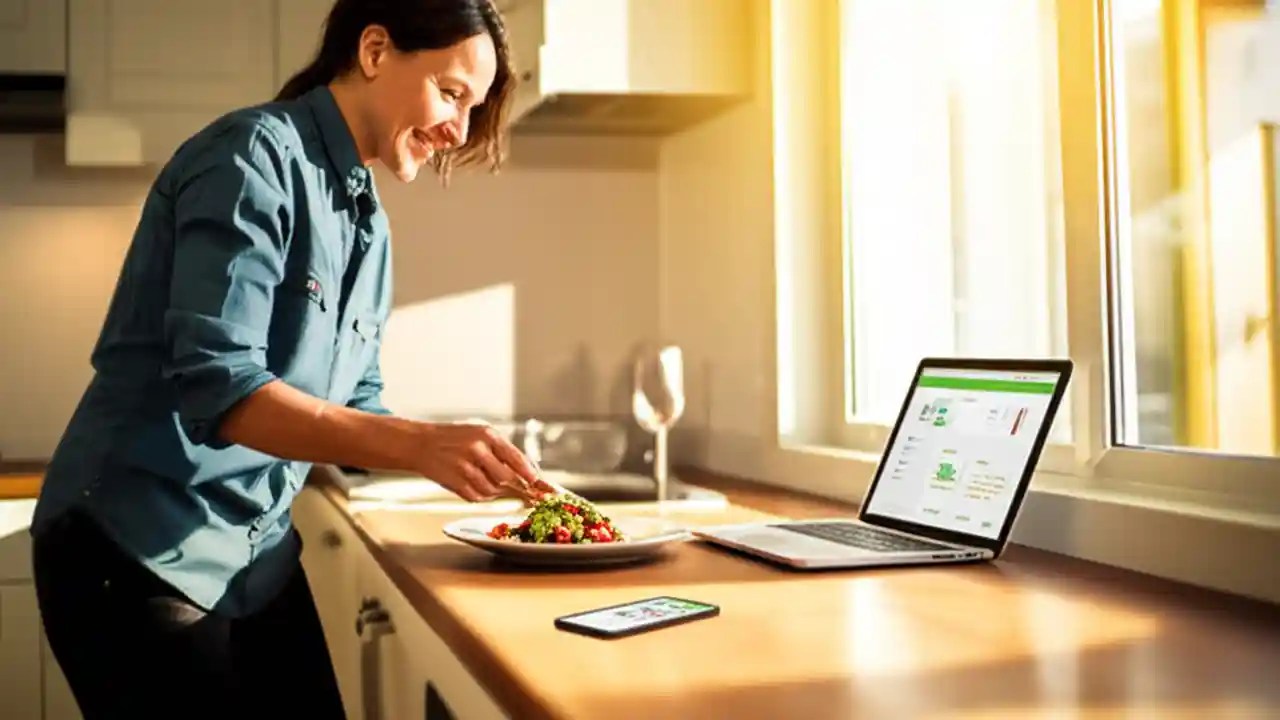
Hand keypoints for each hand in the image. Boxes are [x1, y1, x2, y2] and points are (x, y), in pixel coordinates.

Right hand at [413, 421, 557, 502]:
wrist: (421, 444)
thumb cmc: (453, 438)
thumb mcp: (480, 433)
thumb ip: (502, 451)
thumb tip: (527, 472)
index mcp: (487, 435)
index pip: (517, 458)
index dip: (530, 474)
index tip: (539, 483)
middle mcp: (477, 450)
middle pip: (508, 478)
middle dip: (516, 486)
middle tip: (523, 491)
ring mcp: (465, 467)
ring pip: (493, 490)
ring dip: (496, 491)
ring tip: (486, 479)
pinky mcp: (455, 483)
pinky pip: (477, 497)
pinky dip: (481, 495)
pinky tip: (474, 484)